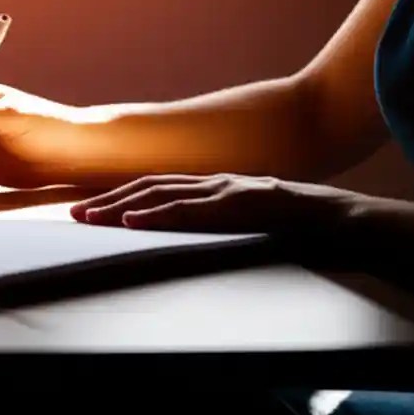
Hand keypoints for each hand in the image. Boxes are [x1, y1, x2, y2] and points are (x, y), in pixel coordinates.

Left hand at [68, 174, 359, 232]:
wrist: (340, 216)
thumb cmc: (294, 223)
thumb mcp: (246, 219)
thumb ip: (217, 219)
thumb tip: (186, 231)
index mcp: (212, 186)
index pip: (155, 187)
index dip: (119, 196)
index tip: (88, 209)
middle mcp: (213, 183)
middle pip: (148, 188)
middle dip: (109, 201)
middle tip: (73, 215)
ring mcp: (225, 191)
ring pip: (162, 195)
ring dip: (121, 207)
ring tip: (90, 218)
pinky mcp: (239, 205)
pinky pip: (192, 211)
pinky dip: (158, 215)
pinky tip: (133, 222)